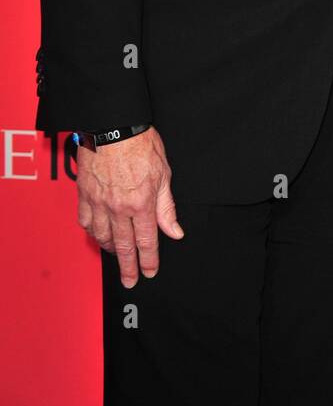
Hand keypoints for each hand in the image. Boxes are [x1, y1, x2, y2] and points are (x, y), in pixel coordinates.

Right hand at [76, 126, 182, 286]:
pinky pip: (85, 221)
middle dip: (128, 267)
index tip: (150, 272)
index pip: (146, 241)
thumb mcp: (163, 174)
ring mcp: (98, 202)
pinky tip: (97, 234)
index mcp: (141, 203)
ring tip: (117, 256)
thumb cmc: (140, 143)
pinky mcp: (84, 194)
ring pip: (102, 236)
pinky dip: (92, 231)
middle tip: (130, 281)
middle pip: (123, 246)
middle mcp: (118, 207)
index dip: (149, 260)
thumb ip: (166, 206)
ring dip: (111, 249)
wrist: (113, 125)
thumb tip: (174, 231)